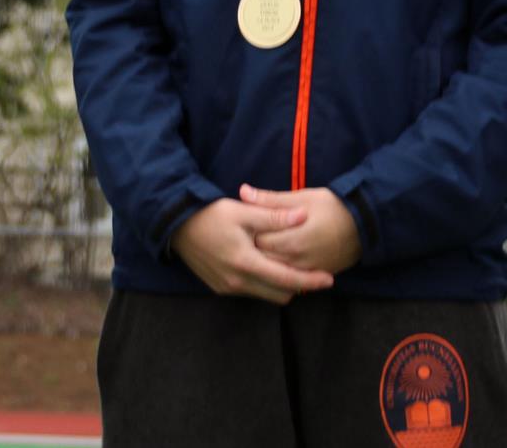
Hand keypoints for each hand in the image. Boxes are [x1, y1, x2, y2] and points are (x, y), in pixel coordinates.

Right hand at [172, 198, 335, 303]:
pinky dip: (264, 283)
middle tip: (312, 271)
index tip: (329, 279)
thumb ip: (274, 217)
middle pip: (279, 294)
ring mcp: (228, 288)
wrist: (176, 226)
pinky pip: (251, 291)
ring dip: (280, 285)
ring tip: (292, 267)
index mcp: (245, 263)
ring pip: (265, 295)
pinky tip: (268, 266)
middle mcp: (237, 282)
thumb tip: (303, 216)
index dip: (310, 281)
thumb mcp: (243, 212)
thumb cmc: (211, 215)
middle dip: (298, 285)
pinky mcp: (221, 288)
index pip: (286, 280)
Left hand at [241, 185, 361, 274]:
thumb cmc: (333, 206)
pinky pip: (290, 279)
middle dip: (253, 249)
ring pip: (274, 272)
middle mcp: (296, 260)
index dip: (247, 233)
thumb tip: (243, 192)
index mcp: (291, 239)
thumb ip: (270, 200)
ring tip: (259, 248)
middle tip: (248, 237)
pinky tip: (275, 262)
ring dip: (265, 262)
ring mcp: (305, 271)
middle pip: (262, 260)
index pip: (256, 241)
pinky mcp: (314, 275)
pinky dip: (280, 271)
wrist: (366, 225)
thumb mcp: (302, 197)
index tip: (245, 224)